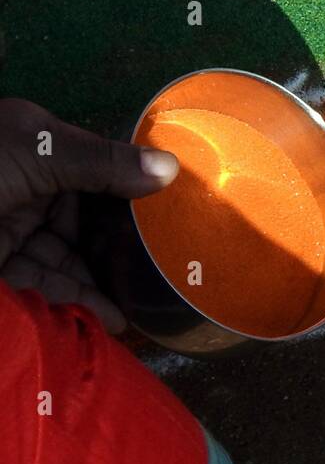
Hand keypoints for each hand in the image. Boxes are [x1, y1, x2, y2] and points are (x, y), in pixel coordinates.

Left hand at [0, 97, 176, 331]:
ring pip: (64, 257)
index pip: (94, 170)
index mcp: (34, 147)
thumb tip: (170, 167)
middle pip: (81, 219)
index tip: (168, 218)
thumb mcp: (39, 151)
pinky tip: (103, 317)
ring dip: (96, 284)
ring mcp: (8, 228)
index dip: (129, 194)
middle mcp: (24, 186)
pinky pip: (41, 284)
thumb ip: (103, 162)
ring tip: (133, 312)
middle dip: (115, 248)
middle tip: (157, 275)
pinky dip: (72, 300)